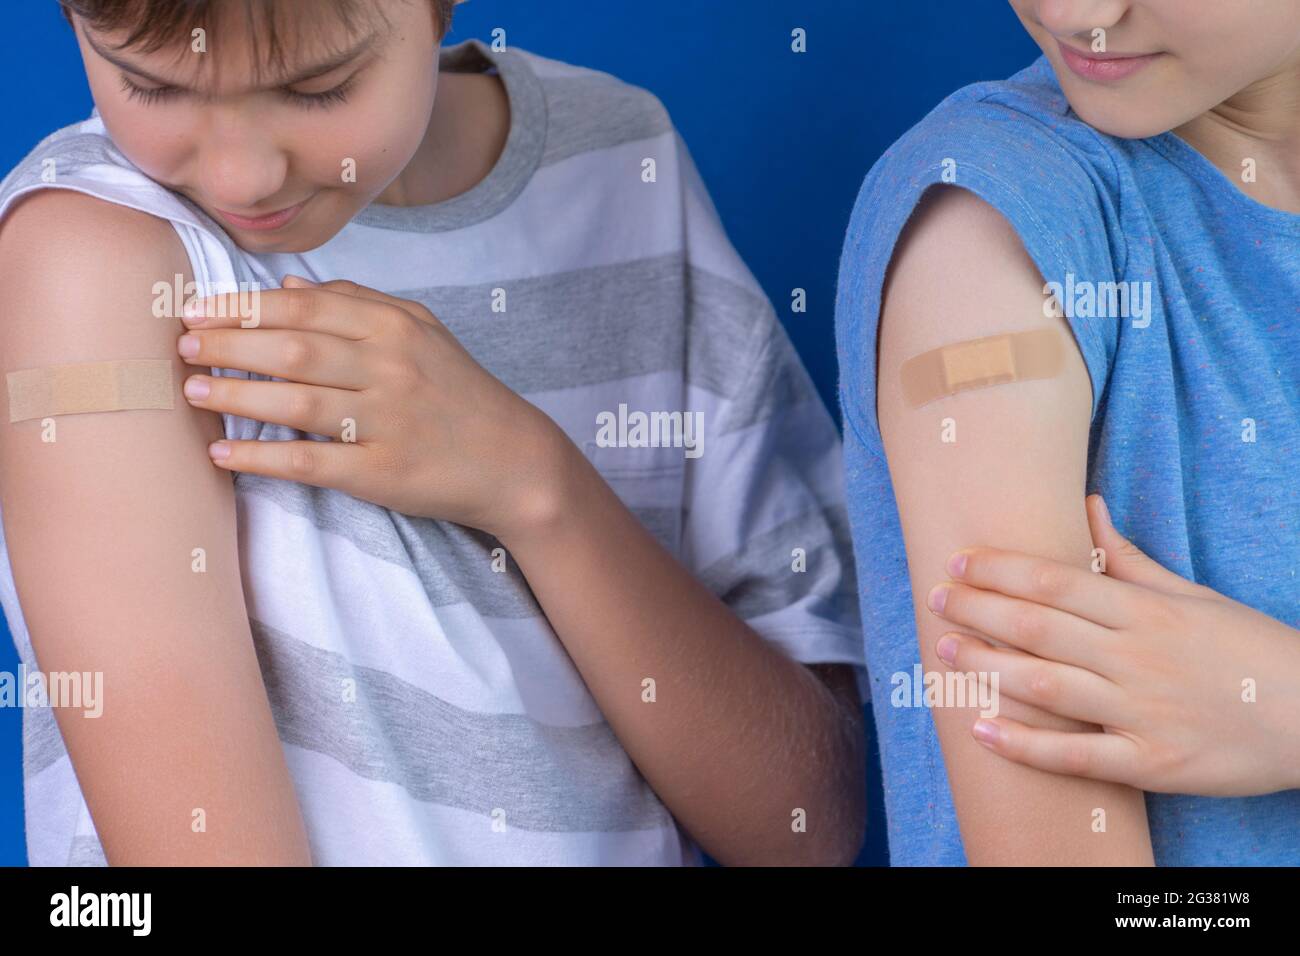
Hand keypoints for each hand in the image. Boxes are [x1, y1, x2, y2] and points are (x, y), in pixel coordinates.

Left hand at [177, 275, 572, 537]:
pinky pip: (309, 462)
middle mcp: (389, 368)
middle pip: (291, 348)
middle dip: (227, 345)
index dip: (242, 307)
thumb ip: (358, 302)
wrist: (511, 459)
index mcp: (394, 326)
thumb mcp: (421, 331)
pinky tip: (224, 453)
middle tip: (182, 346)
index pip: (304, 305)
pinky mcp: (381, 473)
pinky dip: (261, 458)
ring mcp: (386, 422)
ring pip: (294, 402)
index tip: (196, 311)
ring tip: (194, 390)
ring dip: (235, 395)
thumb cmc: (457, 392)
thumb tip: (288, 285)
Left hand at [925, 494, 1299, 795]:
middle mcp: (1137, 657)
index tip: (958, 561)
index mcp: (1146, 611)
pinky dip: (1026, 745)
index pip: (1057, 581)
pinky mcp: (1151, 764)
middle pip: (1040, 627)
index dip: (1001, 570)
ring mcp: (1143, 712)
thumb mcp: (1194, 594)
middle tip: (934, 598)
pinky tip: (981, 729)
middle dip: (979, 609)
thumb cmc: (1249, 650)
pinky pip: (1077, 755)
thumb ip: (1130, 558)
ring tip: (944, 650)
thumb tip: (1088, 506)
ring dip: (988, 666)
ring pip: (1048, 685)